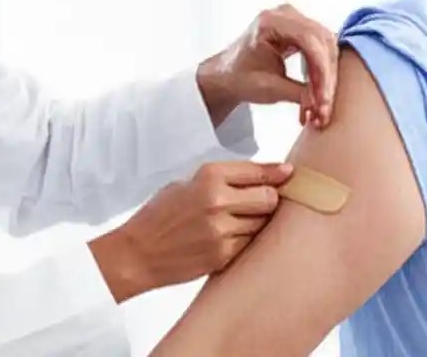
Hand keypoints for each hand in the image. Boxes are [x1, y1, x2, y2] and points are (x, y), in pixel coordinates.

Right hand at [88, 161, 292, 302]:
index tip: (289, 173)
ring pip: (262, 223)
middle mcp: (218, 200)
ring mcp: (222, 229)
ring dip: (259, 222)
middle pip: (269, 198)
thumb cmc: (160, 216)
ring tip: (241, 223)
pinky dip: (246, 241)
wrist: (138, 252)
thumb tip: (258, 177)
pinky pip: (250, 244)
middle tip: (263, 203)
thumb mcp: (185, 184)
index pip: (258, 171)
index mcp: (208, 175)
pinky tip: (231, 239)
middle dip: (270, 199)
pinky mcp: (223, 254)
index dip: (278, 173)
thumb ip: (220, 179)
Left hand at [197, 4, 338, 127]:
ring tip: (322, 101)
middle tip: (325, 103)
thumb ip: (298, 94)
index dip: (321, 70)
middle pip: (322, 42)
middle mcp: (284, 15)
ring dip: (327, 75)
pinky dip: (322, 70)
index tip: (324, 95)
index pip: (309, 40)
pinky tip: (319, 90)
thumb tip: (322, 102)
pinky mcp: (300, 30)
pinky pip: (321, 48)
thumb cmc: (239, 77)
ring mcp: (293, 20)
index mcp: (270, 22)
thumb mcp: (268, 88)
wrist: (227, 75)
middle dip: (326, 75)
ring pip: (326, 46)